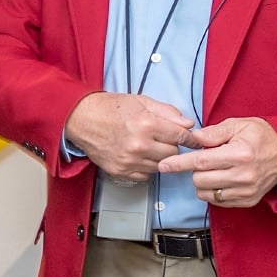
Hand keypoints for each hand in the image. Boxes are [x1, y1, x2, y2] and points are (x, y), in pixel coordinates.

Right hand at [63, 91, 197, 179]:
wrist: (81, 119)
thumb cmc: (109, 108)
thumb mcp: (141, 101)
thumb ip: (167, 112)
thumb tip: (188, 123)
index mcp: (146, 124)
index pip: (180, 136)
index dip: (191, 139)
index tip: (195, 141)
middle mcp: (139, 144)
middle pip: (172, 153)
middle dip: (173, 146)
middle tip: (167, 139)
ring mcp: (129, 160)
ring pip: (160, 166)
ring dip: (160, 157)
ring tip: (152, 146)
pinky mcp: (120, 171)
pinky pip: (145, 176)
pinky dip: (147, 167)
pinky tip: (141, 156)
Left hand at [156, 117, 276, 207]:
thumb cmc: (262, 136)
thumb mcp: (239, 125)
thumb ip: (214, 132)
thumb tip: (193, 137)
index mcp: (239, 154)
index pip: (200, 162)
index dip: (179, 163)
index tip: (164, 165)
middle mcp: (243, 176)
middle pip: (199, 180)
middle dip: (195, 169)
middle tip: (205, 159)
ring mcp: (246, 191)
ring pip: (205, 193)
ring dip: (203, 182)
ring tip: (215, 169)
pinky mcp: (247, 201)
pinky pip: (217, 201)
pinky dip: (213, 191)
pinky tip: (222, 179)